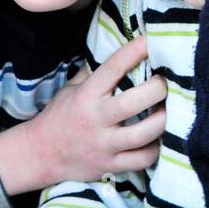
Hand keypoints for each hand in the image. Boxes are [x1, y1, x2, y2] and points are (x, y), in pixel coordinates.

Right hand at [0, 36, 166, 195]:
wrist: (40, 154)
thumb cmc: (60, 115)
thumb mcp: (72, 88)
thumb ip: (95, 72)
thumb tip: (123, 51)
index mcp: (86, 95)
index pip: (113, 68)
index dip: (134, 52)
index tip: (150, 41)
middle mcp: (95, 119)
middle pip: (133, 103)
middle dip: (157, 89)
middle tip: (166, 82)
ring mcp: (104, 145)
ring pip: (142, 134)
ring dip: (162, 120)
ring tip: (168, 110)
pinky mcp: (110, 166)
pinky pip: (142, 160)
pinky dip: (155, 149)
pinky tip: (158, 138)